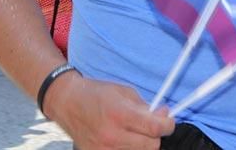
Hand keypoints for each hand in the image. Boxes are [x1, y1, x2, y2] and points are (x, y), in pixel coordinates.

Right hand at [47, 73, 173, 149]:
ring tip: (134, 132)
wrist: (67, 102)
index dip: (168, 125)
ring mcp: (104, 149)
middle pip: (151, 146)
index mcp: (120, 114)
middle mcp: (112, 135)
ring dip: (142, 144)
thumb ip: (145, 106)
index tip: (168, 121)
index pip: (155, 129)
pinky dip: (128, 148)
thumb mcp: (124, 92)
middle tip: (152, 126)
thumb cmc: (96, 93)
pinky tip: (124, 139)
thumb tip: (164, 116)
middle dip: (155, 135)